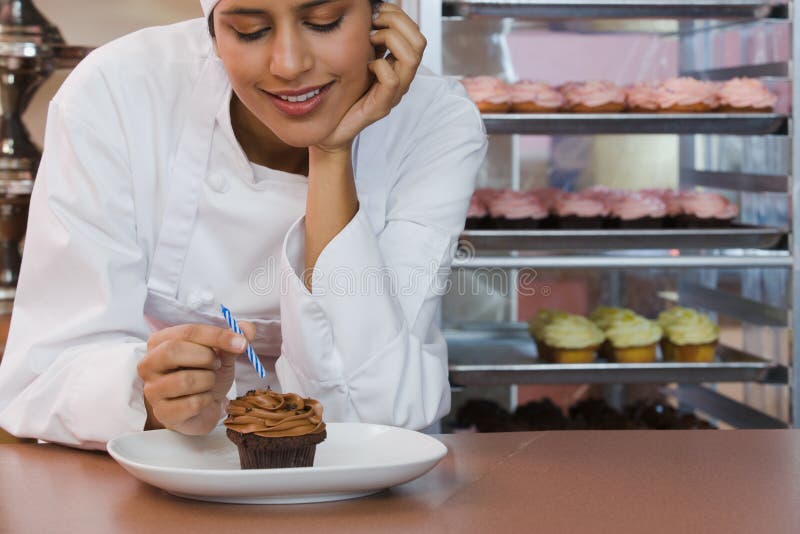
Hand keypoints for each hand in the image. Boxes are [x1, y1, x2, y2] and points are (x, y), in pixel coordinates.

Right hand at [137, 322, 255, 434]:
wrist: (201, 410)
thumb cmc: (204, 376)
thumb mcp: (220, 355)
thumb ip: (231, 341)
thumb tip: (248, 328)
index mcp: (160, 342)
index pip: (187, 332)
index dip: (217, 336)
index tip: (241, 343)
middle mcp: (149, 364)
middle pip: (174, 350)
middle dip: (205, 357)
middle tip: (216, 365)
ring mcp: (152, 390)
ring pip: (184, 380)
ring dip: (208, 381)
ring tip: (208, 383)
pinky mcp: (163, 413)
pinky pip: (191, 403)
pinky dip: (206, 400)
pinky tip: (203, 400)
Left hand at [314, 3, 426, 152]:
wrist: (331, 128)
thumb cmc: (343, 93)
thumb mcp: (357, 59)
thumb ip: (369, 40)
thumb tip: (371, 11)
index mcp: (398, 65)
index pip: (416, 34)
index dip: (399, 16)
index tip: (376, 10)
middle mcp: (402, 78)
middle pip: (419, 42)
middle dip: (396, 22)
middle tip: (372, 21)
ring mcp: (394, 93)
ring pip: (411, 58)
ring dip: (390, 39)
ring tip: (370, 38)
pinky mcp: (381, 106)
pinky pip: (392, 80)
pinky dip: (380, 66)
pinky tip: (366, 65)